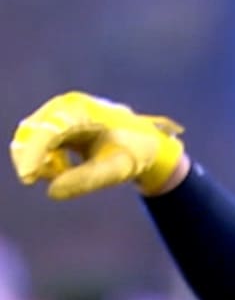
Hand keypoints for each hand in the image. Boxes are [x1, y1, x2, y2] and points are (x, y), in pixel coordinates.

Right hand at [10, 91, 186, 198]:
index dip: (34, 153)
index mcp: (82, 109)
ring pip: (30, 141)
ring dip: (40, 164)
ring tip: (66, 173)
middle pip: (32, 133)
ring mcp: (56, 116)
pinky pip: (37, 148)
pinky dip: (45, 164)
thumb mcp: (117, 169)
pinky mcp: (53, 128)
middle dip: (32, 160)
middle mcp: (63, 107)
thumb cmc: (133, 151)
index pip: (50, 129)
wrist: (142, 141)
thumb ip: (86, 179)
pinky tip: (64, 170)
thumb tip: (52, 192)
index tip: (28, 176)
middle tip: (46, 180)